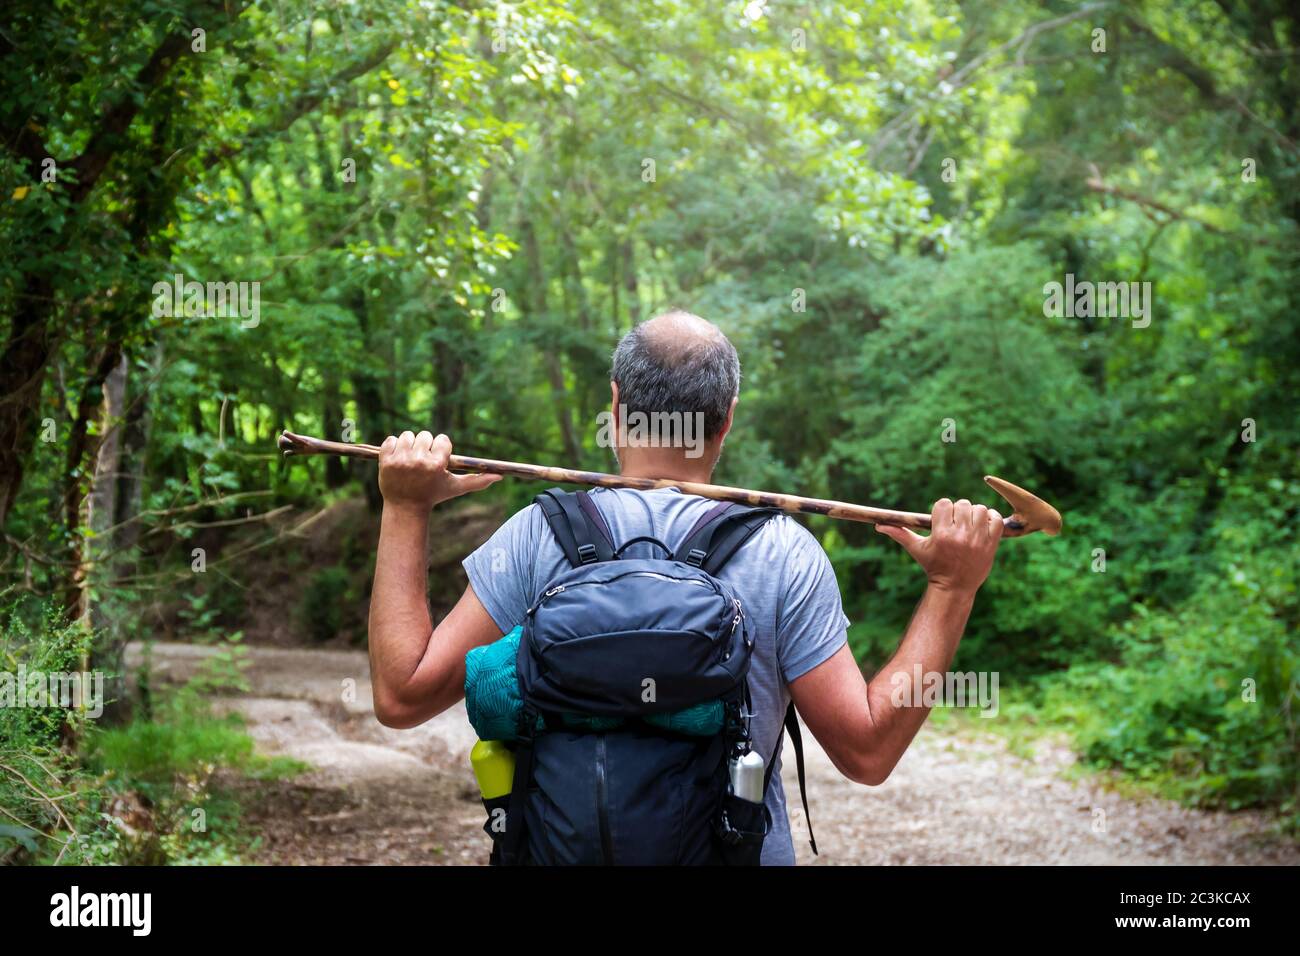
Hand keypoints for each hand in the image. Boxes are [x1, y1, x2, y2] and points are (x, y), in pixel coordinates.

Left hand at [377, 431, 499, 510]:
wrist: (406, 508)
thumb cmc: (434, 495)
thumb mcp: (456, 488)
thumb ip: (478, 481)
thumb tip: (500, 476)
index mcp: (437, 464)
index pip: (442, 440)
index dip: (440, 449)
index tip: (437, 461)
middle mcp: (419, 460)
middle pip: (425, 436)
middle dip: (425, 447)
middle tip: (423, 462)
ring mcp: (400, 460)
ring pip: (407, 435)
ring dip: (410, 445)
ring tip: (411, 460)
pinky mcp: (385, 460)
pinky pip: (390, 440)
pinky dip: (394, 446)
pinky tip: (398, 459)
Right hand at [875, 498, 1002, 595]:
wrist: (954, 587)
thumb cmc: (933, 566)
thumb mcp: (916, 549)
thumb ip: (899, 534)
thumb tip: (878, 526)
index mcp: (941, 535)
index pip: (943, 503)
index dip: (943, 510)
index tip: (942, 520)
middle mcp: (960, 535)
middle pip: (962, 504)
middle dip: (958, 512)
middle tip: (957, 524)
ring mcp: (978, 539)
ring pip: (980, 509)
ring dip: (975, 514)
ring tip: (970, 526)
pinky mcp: (992, 544)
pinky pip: (996, 520)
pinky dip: (991, 519)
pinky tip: (983, 526)